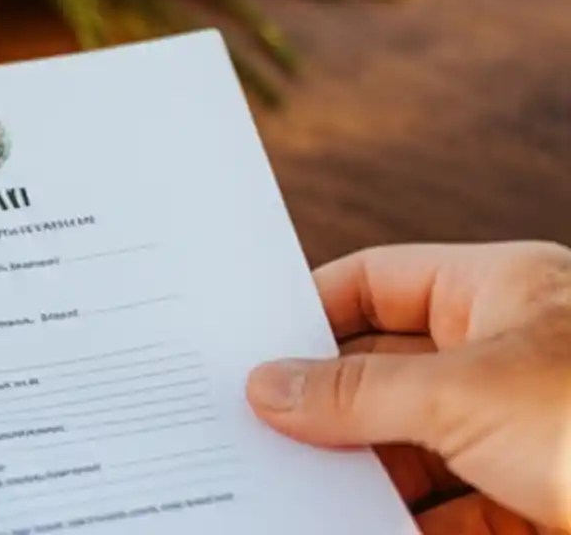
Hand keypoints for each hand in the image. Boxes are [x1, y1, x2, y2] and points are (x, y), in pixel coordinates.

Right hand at [245, 242, 570, 533]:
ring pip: (414, 448)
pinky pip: (452, 509)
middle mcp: (511, 355)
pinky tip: (356, 529)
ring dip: (363, 475)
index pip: (378, 282)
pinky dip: (407, 522)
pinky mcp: (536, 500)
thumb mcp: (463, 394)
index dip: (314, 313)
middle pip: (386, 373)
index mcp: (501, 292)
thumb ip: (357, 392)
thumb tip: (273, 386)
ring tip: (300, 490)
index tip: (255, 353)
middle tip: (262, 431)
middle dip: (328, 408)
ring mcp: (524, 430)